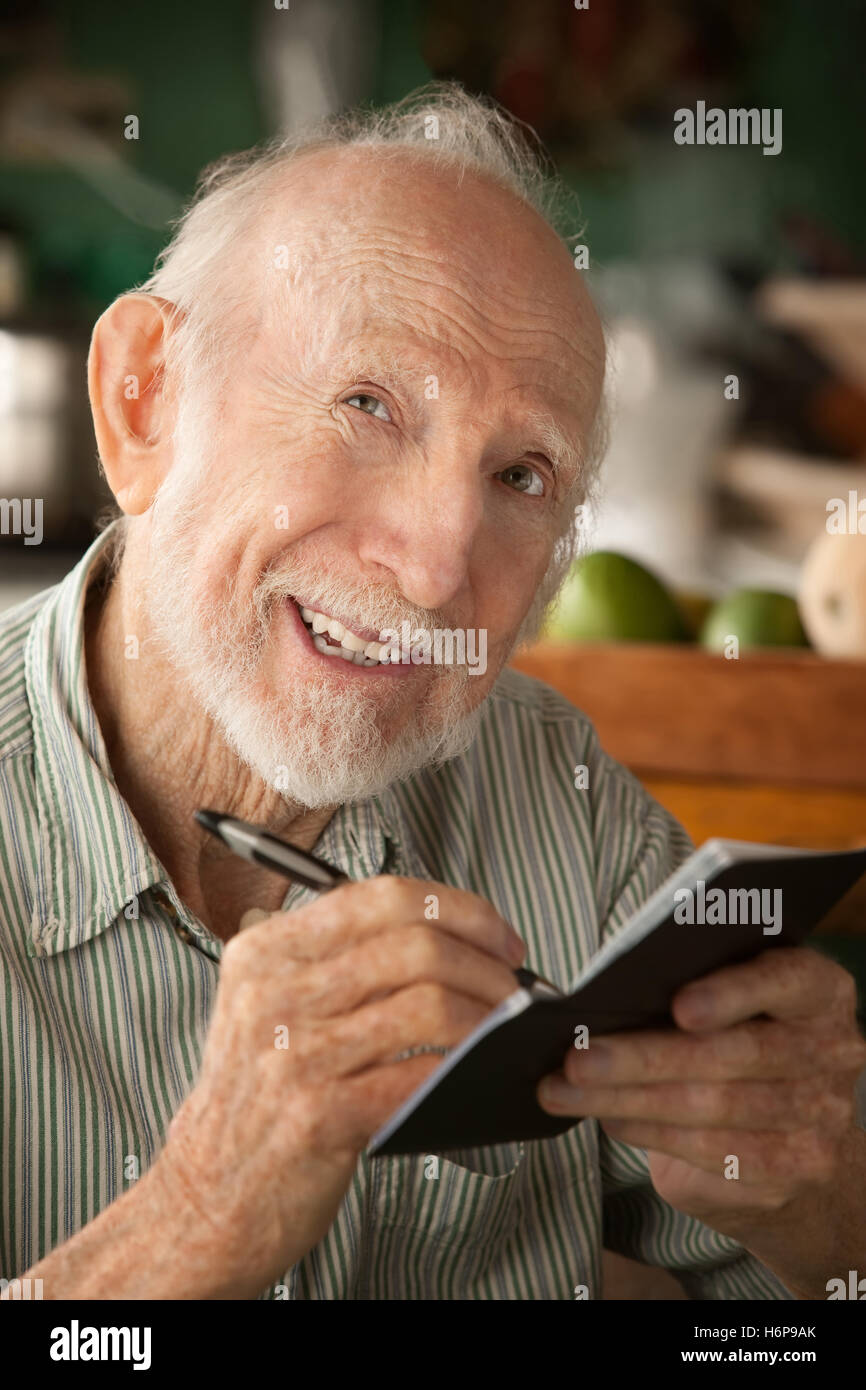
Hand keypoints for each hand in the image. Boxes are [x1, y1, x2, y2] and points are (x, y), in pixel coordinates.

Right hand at [156, 875, 524, 1297]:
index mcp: (267, 949)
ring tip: (502, 1031)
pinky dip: (461, 1070)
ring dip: (486, 1017)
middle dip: (485, 964)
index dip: (458, 909)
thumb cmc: (257, 1098)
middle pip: (414, 945)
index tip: (496, 936)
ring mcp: (294, 1053)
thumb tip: (447, 935)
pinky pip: (417, 1075)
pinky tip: (474, 1074)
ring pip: (426, 1005)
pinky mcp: (318, 1115)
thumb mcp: (270, 1002)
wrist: (209, 1194)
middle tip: (514, 987)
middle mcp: (275, 992)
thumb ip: (336, 958)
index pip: (381, 897)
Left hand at [537, 947, 865, 1239]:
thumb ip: (695, 988)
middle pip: (733, 1055)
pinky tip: (607, 1117)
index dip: (732, 993)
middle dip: (645, 1057)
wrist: (801, 1138)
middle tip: (578, 1057)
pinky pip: (710, 1149)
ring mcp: (818, 1115)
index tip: (679, 1006)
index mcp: (819, 991)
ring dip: (626, 1100)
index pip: (785, 980)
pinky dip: (647, 1131)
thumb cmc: (745, 1041)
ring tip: (565, 1090)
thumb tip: (607, 996)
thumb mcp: (738, 1002)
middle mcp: (831, 1050)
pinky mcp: (793, 1168)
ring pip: (712, 1109)